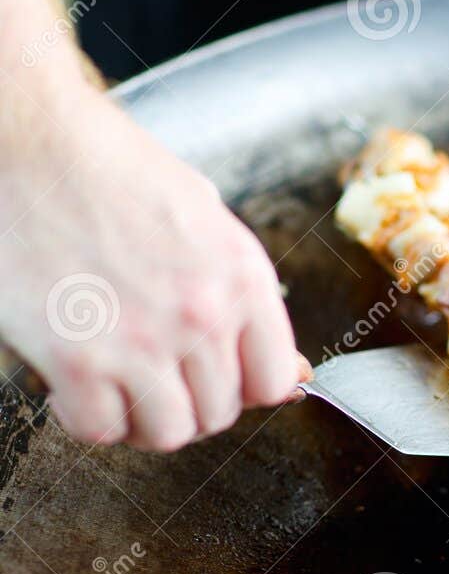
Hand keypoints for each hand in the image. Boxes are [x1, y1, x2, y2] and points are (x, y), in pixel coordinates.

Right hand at [0, 83, 304, 449]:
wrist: (30, 139)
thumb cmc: (109, 168)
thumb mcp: (204, 218)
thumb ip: (244, 299)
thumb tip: (294, 372)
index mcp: (242, 277)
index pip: (275, 381)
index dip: (243, 389)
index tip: (215, 379)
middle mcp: (202, 315)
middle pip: (219, 413)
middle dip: (187, 403)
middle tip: (154, 375)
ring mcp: (141, 341)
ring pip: (167, 433)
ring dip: (141, 420)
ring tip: (118, 384)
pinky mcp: (77, 358)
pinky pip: (99, 429)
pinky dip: (85, 417)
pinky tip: (74, 383)